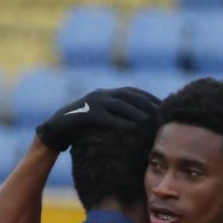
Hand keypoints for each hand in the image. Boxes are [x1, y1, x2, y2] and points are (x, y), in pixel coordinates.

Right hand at [35, 85, 158, 152]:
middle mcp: (101, 94)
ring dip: (135, 112)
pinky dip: (117, 122)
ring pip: (117, 104)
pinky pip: (103, 117)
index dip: (150, 98)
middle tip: (161, 115)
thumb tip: (144, 125)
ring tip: (149, 121)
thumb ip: (120, 117)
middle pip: (128, 96)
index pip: (134, 92)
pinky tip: (130, 129)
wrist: (56, 131)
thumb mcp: (104, 119)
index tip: (166, 107)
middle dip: (146, 103)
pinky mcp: (83, 115)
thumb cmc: (84, 129)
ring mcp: (91, 103)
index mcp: (107, 94)